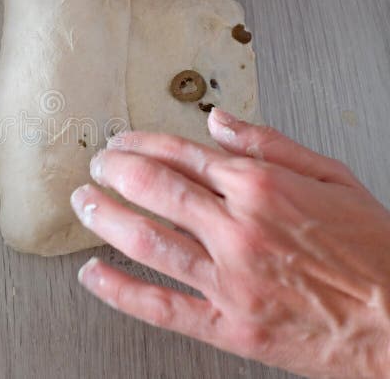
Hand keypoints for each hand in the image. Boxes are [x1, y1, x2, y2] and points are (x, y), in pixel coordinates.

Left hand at [70, 108, 389, 377]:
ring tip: (83, 203)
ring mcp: (229, 279)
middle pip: (153, 188)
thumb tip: (217, 119)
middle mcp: (237, 228)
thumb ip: (268, 143)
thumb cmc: (373, 249)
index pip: (180, 153)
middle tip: (96, 167)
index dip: (140, 144)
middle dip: (113, 171)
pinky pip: (159, 305)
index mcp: (261, 188)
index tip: (120, 142)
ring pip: (146, 240)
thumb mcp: (331, 176)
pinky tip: (92, 274)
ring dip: (103, 217)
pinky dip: (118, 289)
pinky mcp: (229, 324)